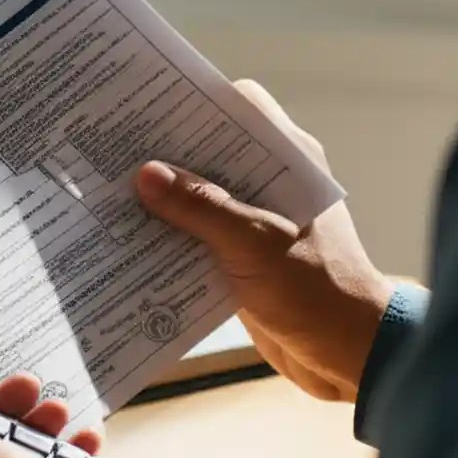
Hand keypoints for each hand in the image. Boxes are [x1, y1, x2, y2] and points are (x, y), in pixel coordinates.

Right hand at [135, 79, 393, 401]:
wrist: (349, 356)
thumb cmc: (316, 290)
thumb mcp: (254, 244)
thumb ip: (201, 207)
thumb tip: (145, 173)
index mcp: (290, 162)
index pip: (242, 106)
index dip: (197, 100)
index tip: (148, 102)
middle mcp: (272, 183)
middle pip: (211, 152)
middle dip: (165, 153)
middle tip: (111, 149)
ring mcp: (256, 221)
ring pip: (200, 197)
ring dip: (162, 200)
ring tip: (108, 193)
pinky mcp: (242, 258)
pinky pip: (197, 237)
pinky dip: (169, 238)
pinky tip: (129, 242)